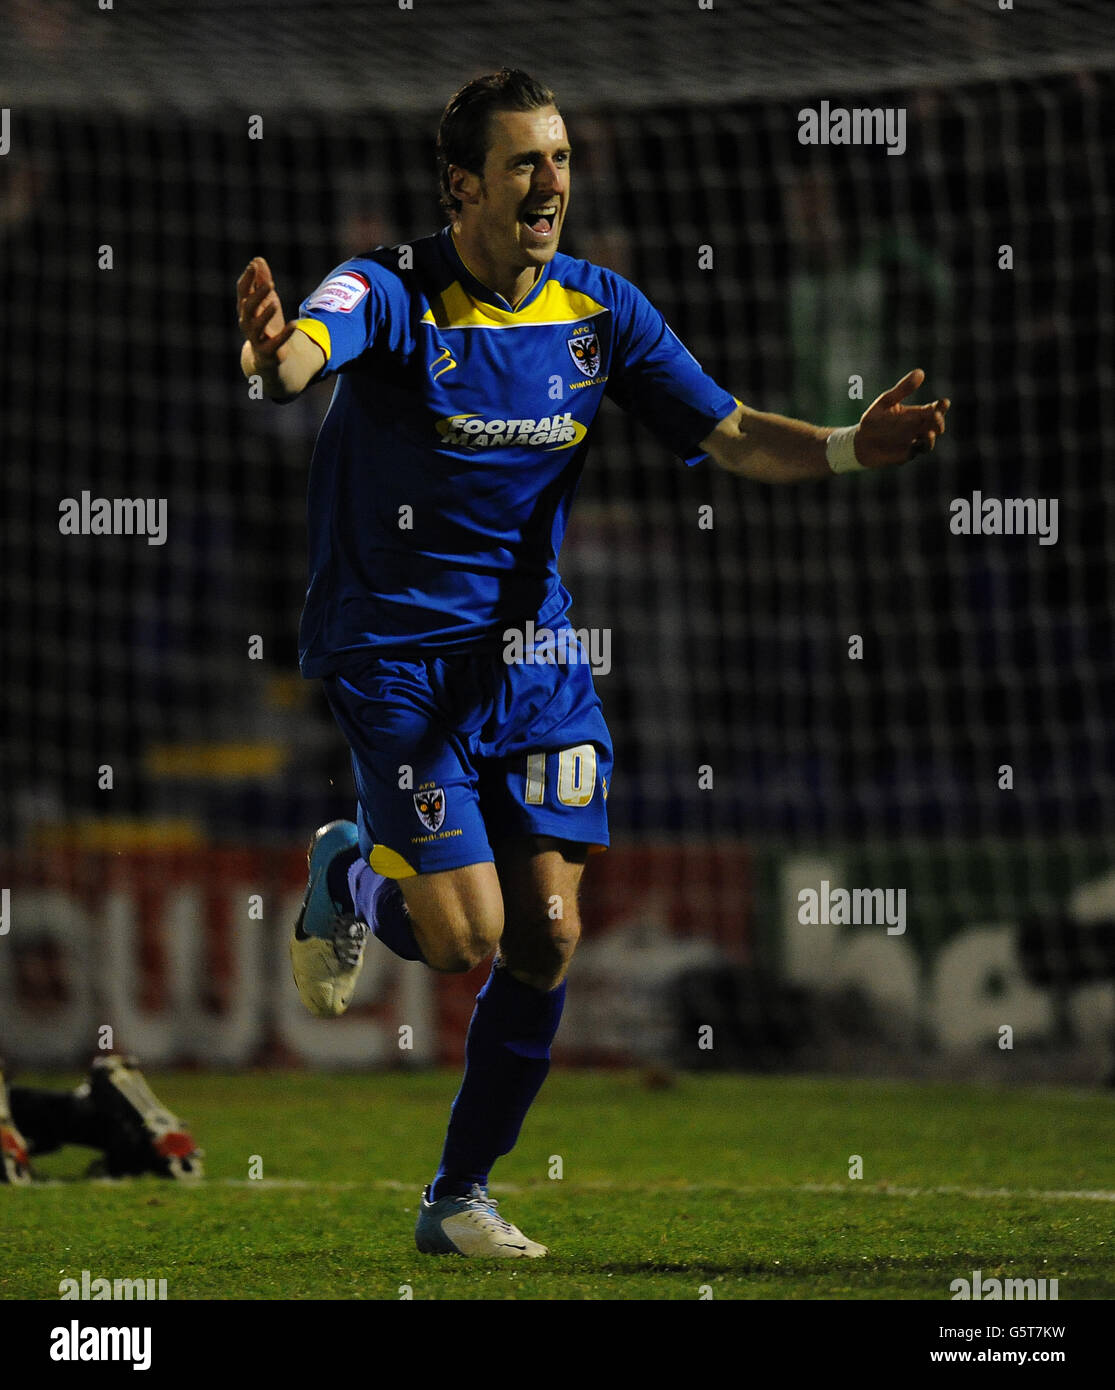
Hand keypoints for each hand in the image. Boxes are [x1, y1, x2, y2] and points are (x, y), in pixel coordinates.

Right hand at [237, 256, 297, 379]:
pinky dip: (285, 334)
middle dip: (258, 295)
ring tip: (275, 302)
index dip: (247, 279)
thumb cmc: (266, 324)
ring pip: (257, 325)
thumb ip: (263, 282)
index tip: (253, 265)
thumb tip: (258, 260)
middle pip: (248, 307)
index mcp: (245, 309)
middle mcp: (247, 322)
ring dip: (266, 314)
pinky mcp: (268, 351)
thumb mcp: (266, 301)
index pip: (242, 292)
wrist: (267, 356)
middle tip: (269, 284)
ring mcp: (256, 338)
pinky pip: (276, 342)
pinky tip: (294, 324)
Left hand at [854, 368, 949, 467]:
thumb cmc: (874, 419)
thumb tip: (920, 371)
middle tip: (936, 417)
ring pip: (928, 442)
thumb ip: (903, 389)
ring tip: (929, 433)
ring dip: (930, 439)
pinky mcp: (904, 455)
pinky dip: (916, 449)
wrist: (860, 441)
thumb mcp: (886, 401)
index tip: (944, 402)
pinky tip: (915, 444)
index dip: (942, 407)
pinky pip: (914, 453)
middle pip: (936, 426)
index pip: (935, 410)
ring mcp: (913, 443)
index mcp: (917, 415)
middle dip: (939, 422)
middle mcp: (918, 429)